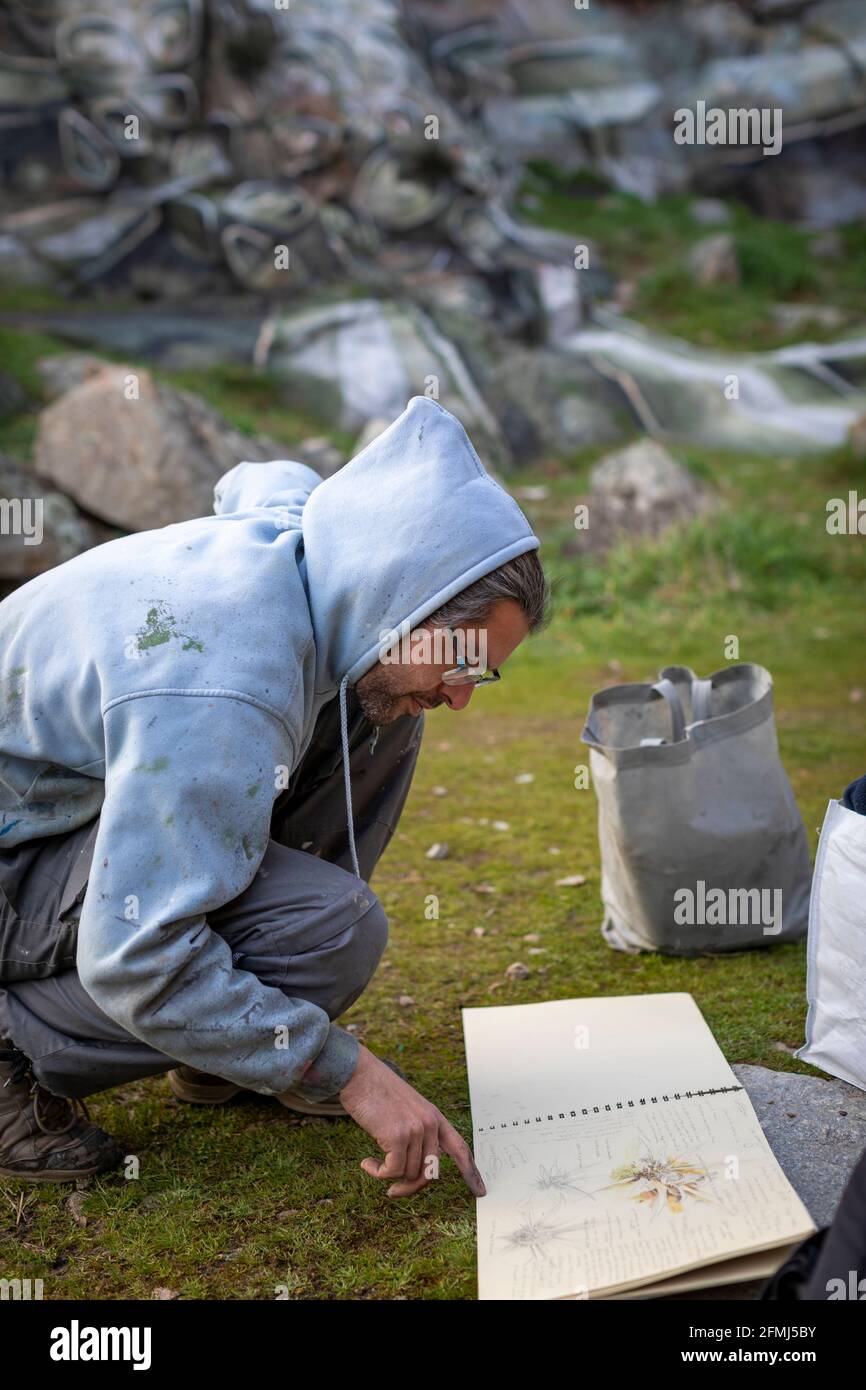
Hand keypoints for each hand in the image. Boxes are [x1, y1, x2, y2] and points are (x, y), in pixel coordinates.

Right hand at [339, 1045, 486, 1199]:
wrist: (359, 1074)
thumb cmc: (377, 1092)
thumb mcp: (406, 1109)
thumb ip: (416, 1132)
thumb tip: (415, 1168)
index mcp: (435, 1116)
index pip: (460, 1148)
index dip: (471, 1172)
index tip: (480, 1190)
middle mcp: (430, 1123)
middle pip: (430, 1172)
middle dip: (411, 1186)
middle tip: (393, 1192)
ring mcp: (416, 1129)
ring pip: (409, 1173)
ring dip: (388, 1174)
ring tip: (372, 1162)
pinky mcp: (397, 1136)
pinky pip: (392, 1171)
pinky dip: (378, 1172)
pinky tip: (366, 1163)